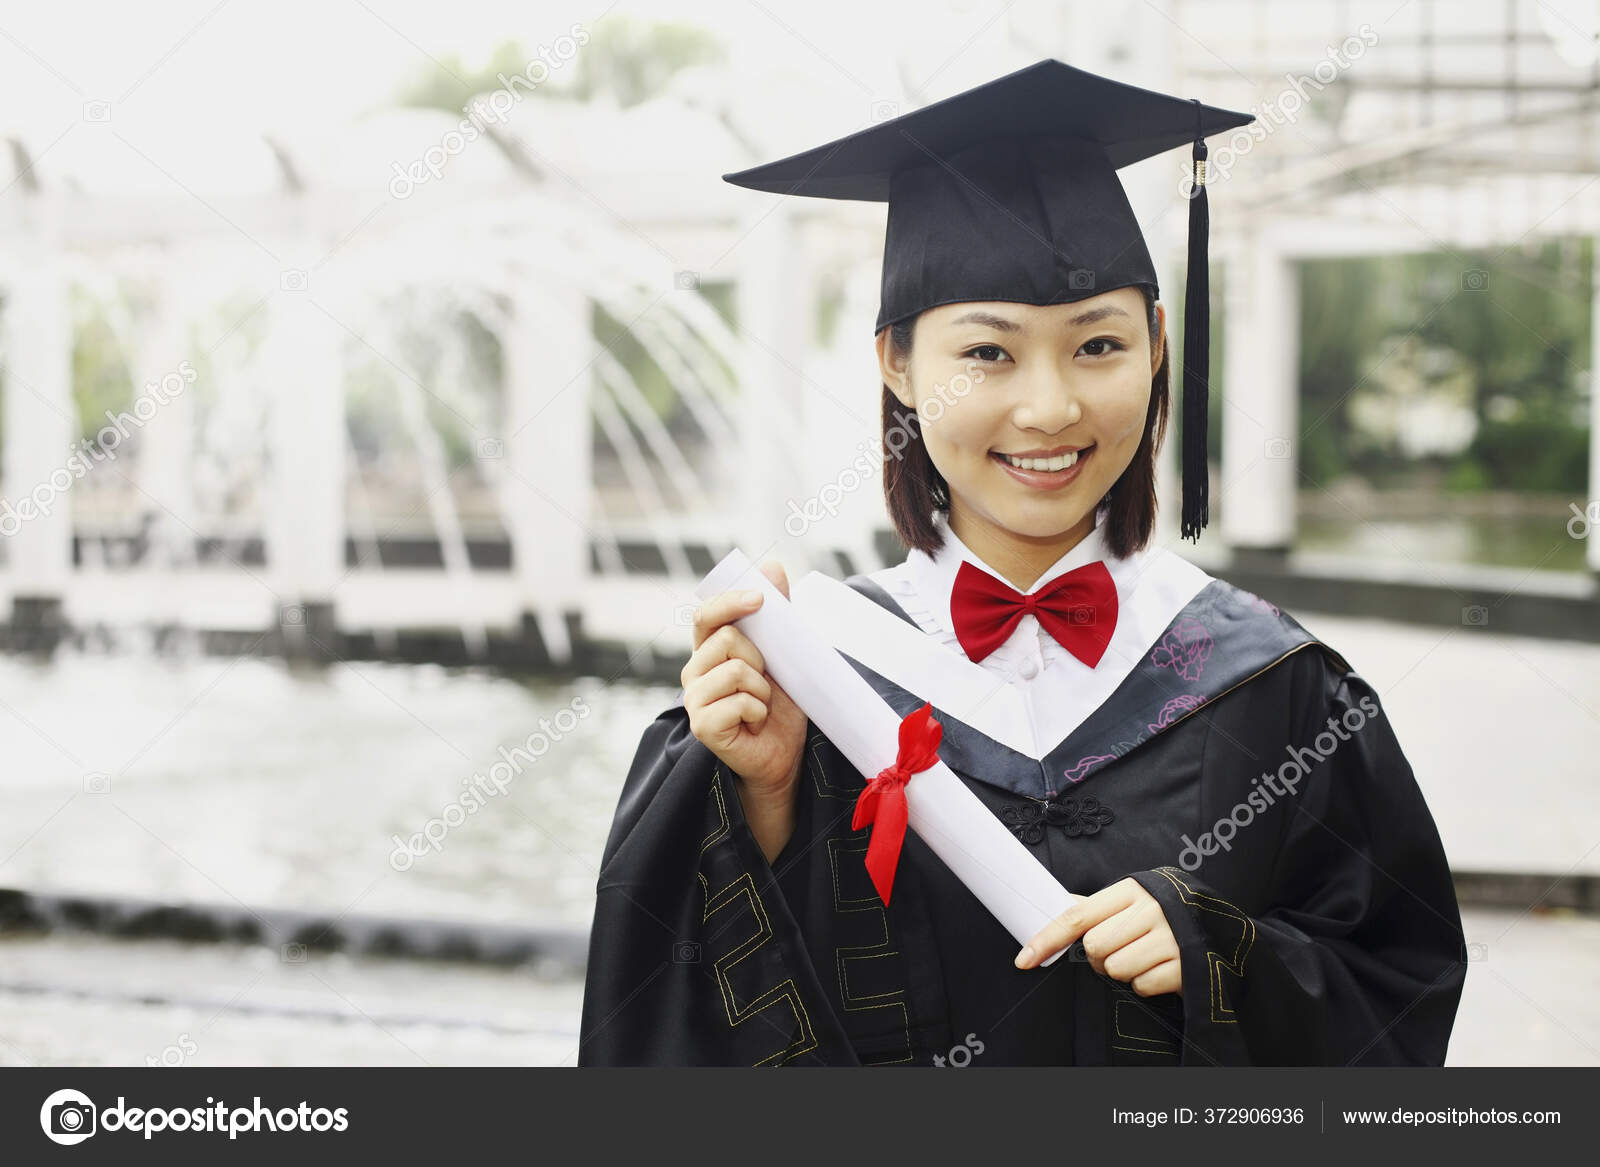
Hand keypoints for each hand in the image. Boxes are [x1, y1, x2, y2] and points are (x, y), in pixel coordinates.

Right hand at [681, 559, 806, 798]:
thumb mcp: (784, 653)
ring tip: (762, 705)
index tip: (761, 600)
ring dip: (763, 688)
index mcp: (709, 650)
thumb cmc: (781, 704)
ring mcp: (694, 699)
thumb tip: (770, 565)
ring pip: (735, 670)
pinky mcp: (702, 726)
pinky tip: (755, 723)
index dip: (730, 601)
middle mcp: (694, 671)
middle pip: (727, 638)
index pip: (706, 614)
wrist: (784, 754)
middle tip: (766, 682)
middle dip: (760, 657)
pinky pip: (738, 702)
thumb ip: (776, 612)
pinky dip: (758, 711)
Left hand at [1013, 877, 1182, 997]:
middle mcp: (1151, 908)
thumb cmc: (1158, 913)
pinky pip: (1141, 985)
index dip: (1047, 938)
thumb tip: (1050, 905)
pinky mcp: (1185, 963)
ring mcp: (1170, 936)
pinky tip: (1157, 968)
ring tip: (1139, 957)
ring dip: (1121, 971)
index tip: (1024, 960)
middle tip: (1118, 949)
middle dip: (1099, 957)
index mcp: (1129, 890)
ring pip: (1115, 968)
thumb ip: (1092, 907)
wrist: (1213, 925)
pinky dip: (1144, 983)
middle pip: (1094, 947)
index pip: (1076, 915)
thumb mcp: (1127, 901)